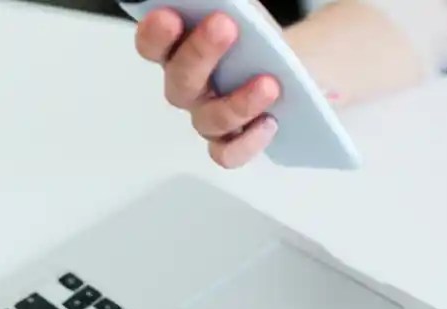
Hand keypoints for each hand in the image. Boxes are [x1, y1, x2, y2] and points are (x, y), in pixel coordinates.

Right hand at [134, 9, 281, 167]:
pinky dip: (247, 142)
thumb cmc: (258, 41)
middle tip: (224, 26)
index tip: (170, 17)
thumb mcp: (241, 16)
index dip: (156, 35)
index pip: (152, 46)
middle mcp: (187, 88)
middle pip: (180, 81)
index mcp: (177, 52)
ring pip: (209, 121)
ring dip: (238, 103)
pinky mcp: (232, 142)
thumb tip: (216, 1)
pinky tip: (270, 121)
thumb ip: (221, 8)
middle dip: (200, 53)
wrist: (295, 71)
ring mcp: (208, 118)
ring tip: (268, 84)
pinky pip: (229, 154)